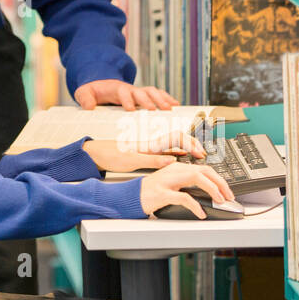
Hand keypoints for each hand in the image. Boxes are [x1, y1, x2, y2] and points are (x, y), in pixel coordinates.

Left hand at [73, 79, 179, 110]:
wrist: (100, 85)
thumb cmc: (93, 91)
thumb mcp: (84, 93)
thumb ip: (84, 98)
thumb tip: (89, 107)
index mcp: (116, 89)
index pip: (122, 92)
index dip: (127, 100)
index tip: (131, 109)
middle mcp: (130, 89)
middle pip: (141, 92)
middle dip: (148, 100)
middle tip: (154, 110)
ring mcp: (138, 92)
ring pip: (152, 92)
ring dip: (162, 99)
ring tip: (170, 109)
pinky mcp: (144, 96)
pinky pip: (158, 94)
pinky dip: (167, 98)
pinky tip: (176, 105)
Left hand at [83, 132, 204, 173]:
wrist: (94, 153)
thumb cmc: (109, 155)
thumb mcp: (131, 160)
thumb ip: (152, 160)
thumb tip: (171, 162)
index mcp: (150, 144)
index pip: (177, 137)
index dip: (190, 144)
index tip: (199, 154)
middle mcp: (152, 144)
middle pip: (178, 139)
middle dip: (193, 144)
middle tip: (203, 155)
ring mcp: (149, 149)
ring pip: (173, 145)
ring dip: (186, 148)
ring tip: (197, 157)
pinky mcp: (145, 154)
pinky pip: (166, 152)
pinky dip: (177, 155)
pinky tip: (180, 160)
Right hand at [138, 161, 234, 218]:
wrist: (131, 196)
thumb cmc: (152, 191)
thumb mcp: (171, 183)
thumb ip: (187, 183)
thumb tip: (209, 192)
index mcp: (177, 167)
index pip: (204, 168)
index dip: (219, 179)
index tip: (227, 191)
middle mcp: (174, 170)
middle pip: (204, 170)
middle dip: (220, 183)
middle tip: (229, 196)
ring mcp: (167, 181)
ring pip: (196, 178)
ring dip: (212, 189)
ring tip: (219, 201)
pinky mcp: (161, 193)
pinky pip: (183, 197)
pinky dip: (195, 206)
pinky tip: (201, 213)